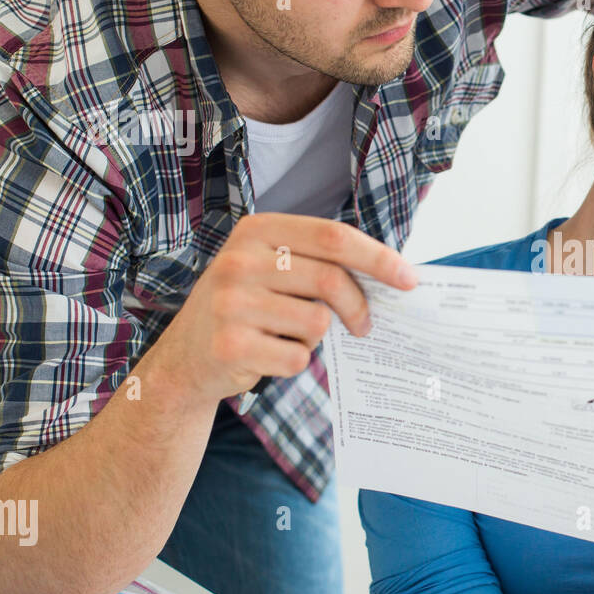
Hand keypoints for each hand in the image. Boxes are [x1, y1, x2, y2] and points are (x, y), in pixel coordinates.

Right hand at [157, 213, 417, 400]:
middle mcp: (239, 260)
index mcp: (256, 230)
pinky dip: (294, 362)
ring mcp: (231, 303)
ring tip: (288, 336)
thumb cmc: (245, 308)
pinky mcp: (230, 345)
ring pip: (317, 323)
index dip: (378, 258)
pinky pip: (296, 358)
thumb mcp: (270, 268)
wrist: (183, 359)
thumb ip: (317, 262)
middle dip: (359, 307)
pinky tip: (268, 355)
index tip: (409, 279)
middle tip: (365, 326)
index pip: (333, 237)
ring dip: (315, 338)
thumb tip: (391, 275)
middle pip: (331, 280)